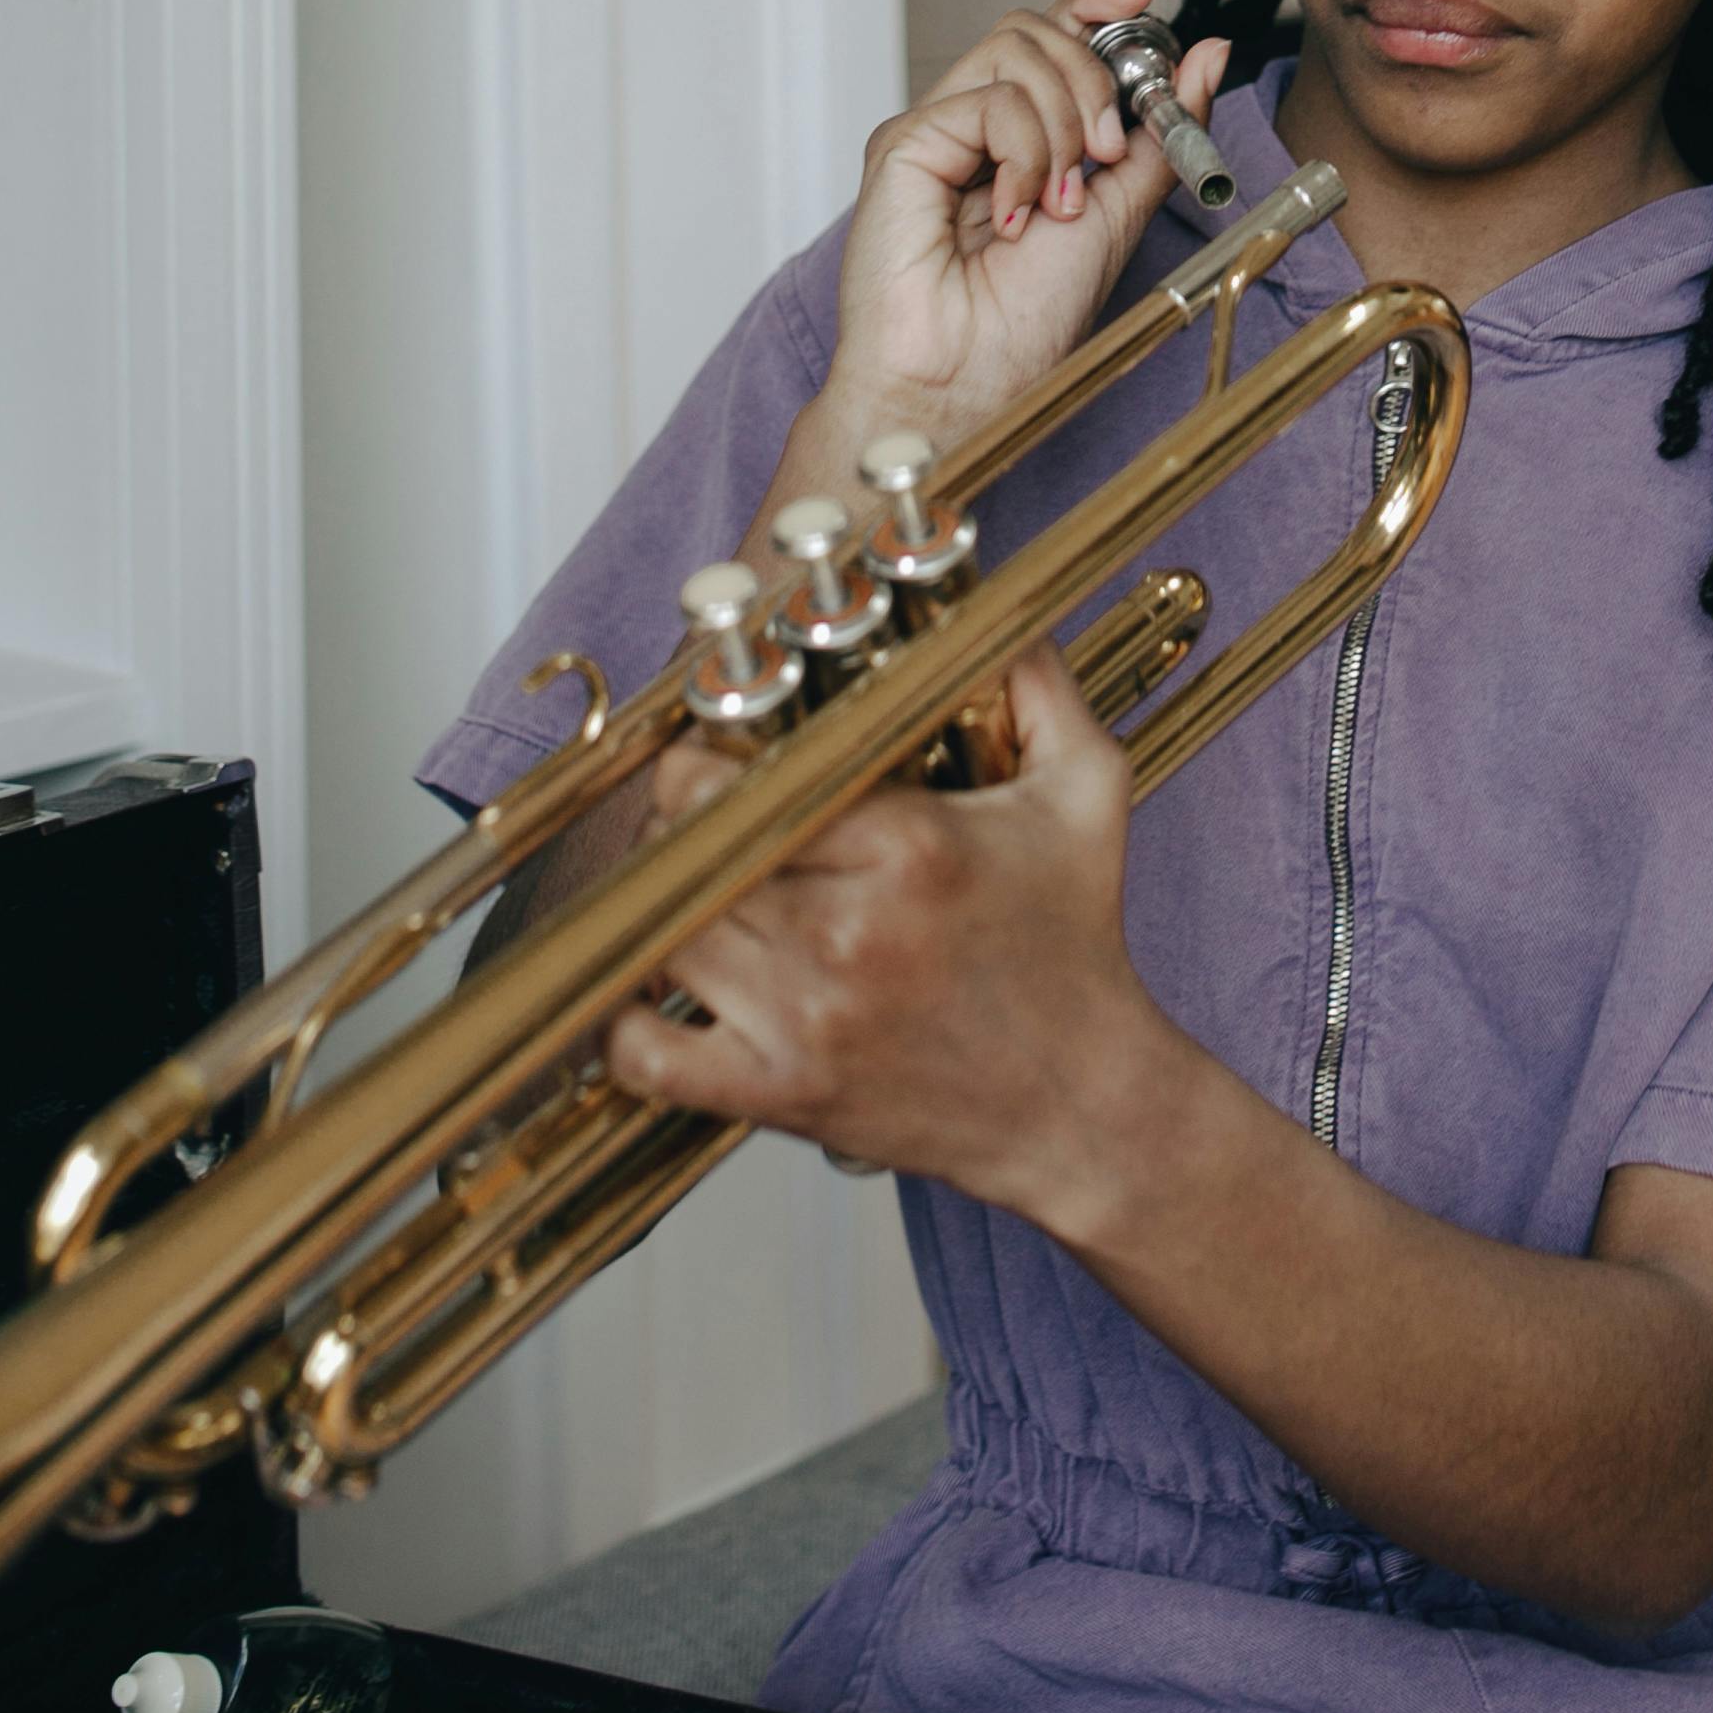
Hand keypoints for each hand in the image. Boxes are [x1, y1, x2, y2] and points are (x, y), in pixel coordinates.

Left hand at [606, 649, 1175, 1216]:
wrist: (1082, 1105)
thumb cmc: (1079, 943)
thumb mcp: (1086, 792)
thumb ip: (1039, 684)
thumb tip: (997, 608)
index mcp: (909, 848)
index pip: (747, 780)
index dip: (704, 759)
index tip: (716, 756)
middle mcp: (846, 933)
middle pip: (693, 848)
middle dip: (682, 821)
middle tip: (704, 816)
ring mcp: (805, 1021)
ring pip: (665, 934)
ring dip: (663, 902)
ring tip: (695, 884)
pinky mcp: (783, 1095)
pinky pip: (651, 1057)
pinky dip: (626, 1023)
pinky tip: (652, 989)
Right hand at [814, 0, 1230, 465]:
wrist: (968, 379)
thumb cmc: (1027, 320)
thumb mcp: (1120, 211)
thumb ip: (1158, 131)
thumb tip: (1207, 52)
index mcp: (1022, 135)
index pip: (1053, 33)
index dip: (1096, 3)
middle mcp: (975, 123)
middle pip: (1039, 26)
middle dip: (1096, 74)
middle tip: (1110, 152)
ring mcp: (937, 128)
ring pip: (1017, 46)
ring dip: (1066, 119)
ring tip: (1061, 197)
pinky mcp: (903, 141)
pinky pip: (991, 100)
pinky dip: (1026, 154)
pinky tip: (1013, 214)